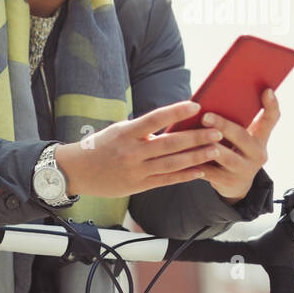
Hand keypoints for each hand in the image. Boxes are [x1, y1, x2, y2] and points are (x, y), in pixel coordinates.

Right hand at [52, 100, 229, 197]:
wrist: (77, 171)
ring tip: (215, 150)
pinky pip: (166, 180)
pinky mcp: (137, 185)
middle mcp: (131, 152)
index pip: (155, 119)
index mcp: (126, 133)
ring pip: (172, 164)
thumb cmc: (99, 147)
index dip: (176, 112)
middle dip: (196, 138)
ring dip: (196, 157)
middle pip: (169, 144)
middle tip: (217, 132)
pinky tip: (200, 171)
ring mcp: (135, 170)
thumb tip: (172, 125)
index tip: (196, 106)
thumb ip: (143, 130)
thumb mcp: (117, 131)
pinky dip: (184, 176)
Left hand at [195, 88, 278, 203]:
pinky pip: (209, 171)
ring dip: (207, 145)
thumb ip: (232, 122)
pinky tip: (182, 156)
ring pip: (225, 156)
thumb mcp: (238, 139)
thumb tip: (207, 101)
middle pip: (242, 136)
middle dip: (223, 125)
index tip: (267, 90)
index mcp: (260, 138)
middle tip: (206, 117)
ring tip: (192, 136)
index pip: (271, 119)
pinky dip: (195, 163)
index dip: (271, 105)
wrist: (234, 185)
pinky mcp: (228, 182)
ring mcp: (244, 169)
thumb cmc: (232, 151)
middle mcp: (257, 153)